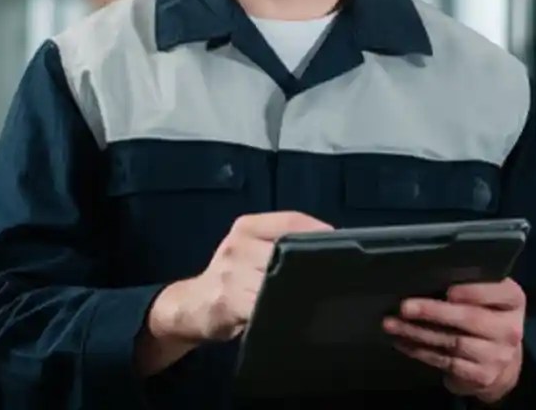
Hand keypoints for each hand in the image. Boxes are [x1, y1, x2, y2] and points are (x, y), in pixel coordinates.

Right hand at [147, 211, 331, 343]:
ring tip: (319, 297)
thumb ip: (280, 243)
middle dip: (313, 265)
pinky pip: (266, 305)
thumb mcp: (250, 249)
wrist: (192, 306)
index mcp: (246, 227)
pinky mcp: (229, 302)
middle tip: (338, 276)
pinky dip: (285, 310)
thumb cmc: (231, 277)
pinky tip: (295, 314)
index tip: (343, 247)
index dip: (319, 232)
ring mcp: (232, 274)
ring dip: (303, 290)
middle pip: (288, 250)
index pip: (291, 221)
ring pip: (279, 279)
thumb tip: (329, 244)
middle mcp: (238, 245)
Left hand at [382, 279, 525, 404]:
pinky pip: (445, 361)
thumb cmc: (484, 316)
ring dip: (417, 333)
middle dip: (433, 312)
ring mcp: (497, 356)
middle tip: (404, 307)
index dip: (475, 292)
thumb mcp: (485, 296)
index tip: (449, 291)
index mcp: (513, 301)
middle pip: (470, 318)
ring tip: (391, 324)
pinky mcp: (481, 376)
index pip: (502, 292)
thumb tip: (425, 273)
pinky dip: (419, 351)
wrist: (500, 361)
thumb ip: (468, 284)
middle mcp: (510, 329)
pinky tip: (401, 341)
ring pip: (452, 342)